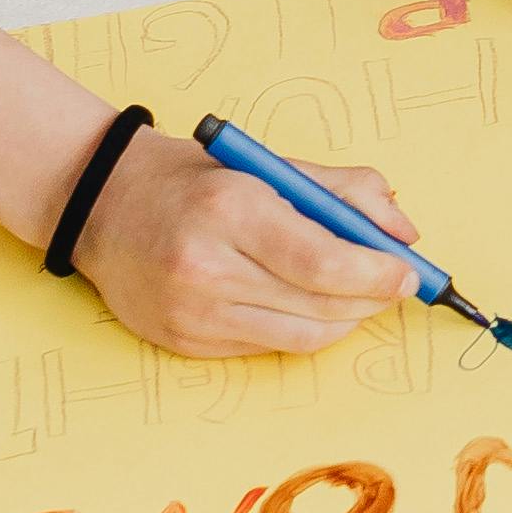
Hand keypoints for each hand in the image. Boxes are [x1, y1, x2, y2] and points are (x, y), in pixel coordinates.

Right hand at [73, 140, 430, 358]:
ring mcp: (191, 312)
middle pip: (320, 305)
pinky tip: (305, 305)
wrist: (103, 204)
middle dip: (371, 299)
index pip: (325, 264)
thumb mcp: (268, 165)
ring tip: (356, 297)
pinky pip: (265, 348)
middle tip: (394, 286)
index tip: (408, 274)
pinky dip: (299, 330)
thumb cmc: (195, 180)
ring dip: (343, 320)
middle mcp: (206, 266)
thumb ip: (344, 191)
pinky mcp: (182, 342)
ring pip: (300, 337)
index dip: (378, 275)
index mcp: (232, 209)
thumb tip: (404, 233)